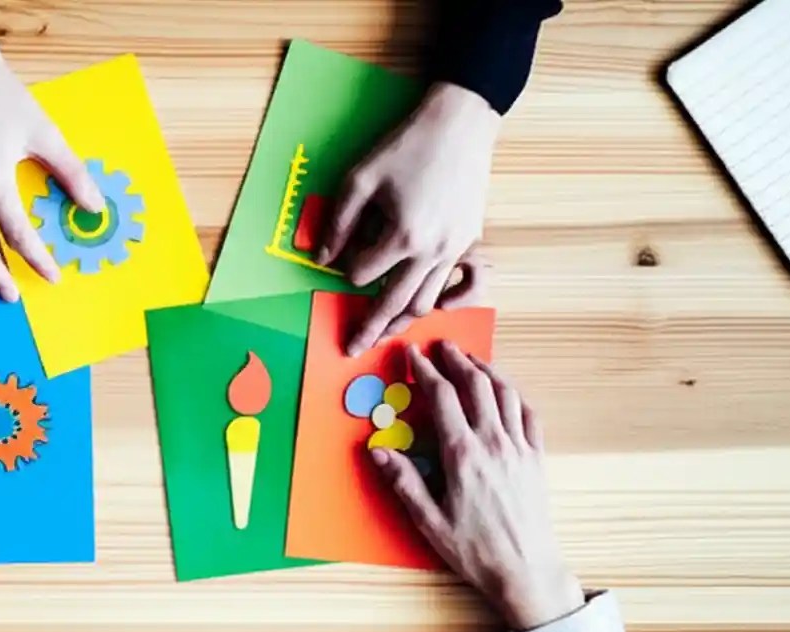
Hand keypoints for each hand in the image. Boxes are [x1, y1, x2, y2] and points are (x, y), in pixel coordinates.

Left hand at [318, 82, 497, 355]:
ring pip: (426, 303)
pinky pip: (449, 286)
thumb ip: (338, 223)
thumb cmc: (407, 147)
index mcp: (402, 237)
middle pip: (395, 304)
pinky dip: (430, 299)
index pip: (362, 274)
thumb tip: (321, 259)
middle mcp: (432, 252)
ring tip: (384, 330)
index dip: (345, 269)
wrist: (461, 125)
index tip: (341, 257)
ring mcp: (455, 250)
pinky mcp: (469, 242)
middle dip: (371, 328)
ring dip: (402, 319)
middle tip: (352, 348)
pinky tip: (419, 302)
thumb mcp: (360, 179)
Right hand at [371, 344, 584, 630]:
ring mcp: (519, 449)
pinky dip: (514, 395)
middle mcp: (494, 443)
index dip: (424, 371)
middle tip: (441, 345)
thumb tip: (377, 451)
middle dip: (456, 359)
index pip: (441, 397)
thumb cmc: (475, 551)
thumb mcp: (429, 522)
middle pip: (476, 384)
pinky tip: (505, 391)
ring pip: (505, 393)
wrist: (526, 571)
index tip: (412, 355)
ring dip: (486, 369)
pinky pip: (528, 415)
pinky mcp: (536, 459)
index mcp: (463, 455)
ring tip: (470, 359)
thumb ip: (404, 482)